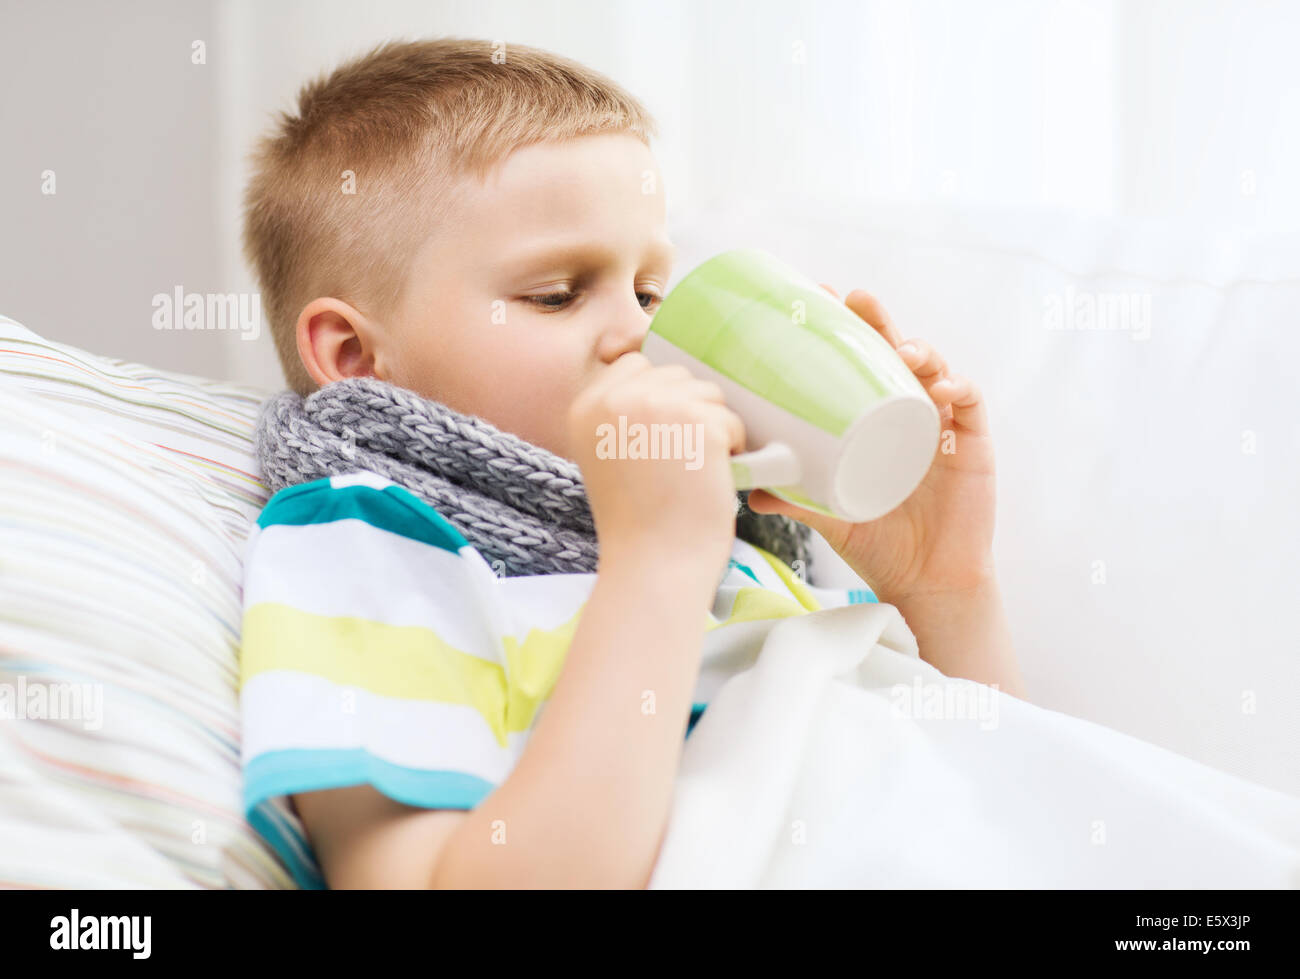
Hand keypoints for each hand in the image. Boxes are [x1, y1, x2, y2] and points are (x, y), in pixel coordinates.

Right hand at [568, 351, 744, 578]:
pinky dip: (732, 450)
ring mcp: (660, 408)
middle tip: (678, 464)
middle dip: (689, 414)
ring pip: (709, 394)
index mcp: (587, 406)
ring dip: (712, 430)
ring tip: (694, 473)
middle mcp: (618, 399)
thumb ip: (622, 411)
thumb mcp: (607, 455)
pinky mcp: (700, 424)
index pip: (637, 365)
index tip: (660, 442)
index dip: (659, 399)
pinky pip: (732, 420)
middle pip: (677, 376)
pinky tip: (710, 479)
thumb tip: (663, 370)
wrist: (654, 564)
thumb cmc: (637, 519)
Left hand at [746, 287, 996, 604]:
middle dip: (877, 320)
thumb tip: (748, 485)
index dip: (843, 329)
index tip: (818, 299)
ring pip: (935, 368)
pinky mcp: (973, 445)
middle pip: (895, 352)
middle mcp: (906, 414)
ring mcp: (942, 425)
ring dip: (919, 349)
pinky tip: (941, 388)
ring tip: (900, 349)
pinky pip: (971, 403)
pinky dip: (959, 388)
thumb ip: (793, 498)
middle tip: (853, 299)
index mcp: (872, 420)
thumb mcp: (829, 515)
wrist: (924, 583)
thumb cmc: (878, 543)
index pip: (859, 362)